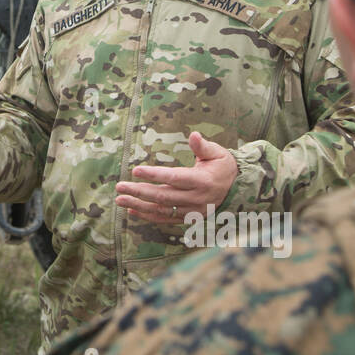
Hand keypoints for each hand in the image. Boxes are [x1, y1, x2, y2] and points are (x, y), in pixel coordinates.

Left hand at [115, 131, 237, 225]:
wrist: (235, 188)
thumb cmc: (222, 165)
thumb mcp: (217, 153)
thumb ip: (203, 146)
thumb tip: (194, 135)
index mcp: (203, 181)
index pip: (175, 178)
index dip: (155, 175)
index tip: (135, 170)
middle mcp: (197, 199)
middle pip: (163, 197)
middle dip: (139, 192)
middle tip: (119, 187)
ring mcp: (192, 211)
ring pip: (162, 210)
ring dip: (139, 206)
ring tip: (120, 200)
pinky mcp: (188, 218)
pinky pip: (165, 219)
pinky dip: (147, 216)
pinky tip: (131, 210)